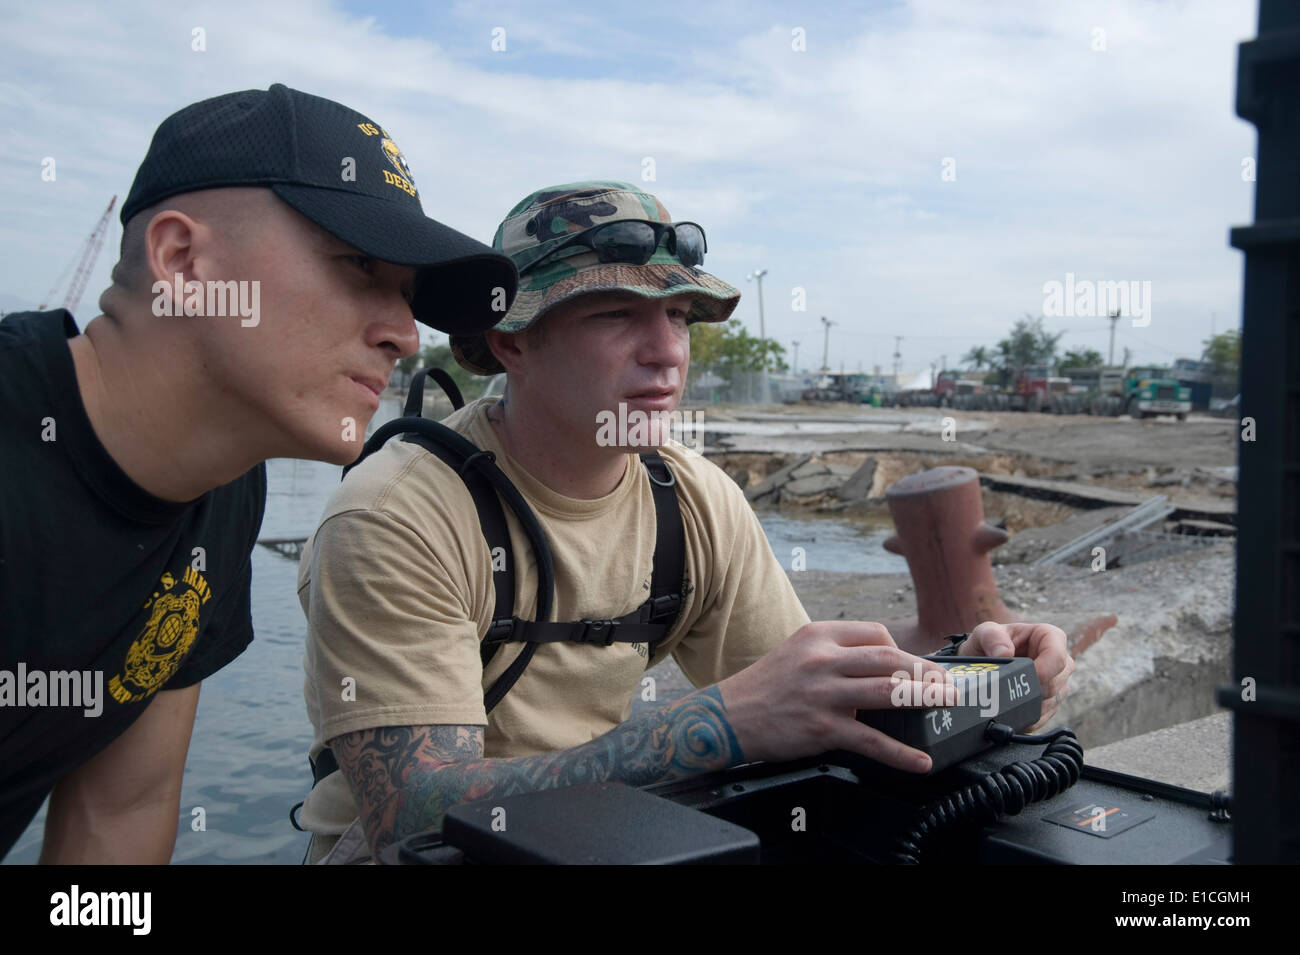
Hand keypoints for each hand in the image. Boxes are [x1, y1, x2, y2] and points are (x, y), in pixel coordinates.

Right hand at [719, 621, 958, 773]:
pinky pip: (871, 741)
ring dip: (925, 699)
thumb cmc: (766, 686)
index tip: (919, 666)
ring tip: (947, 705)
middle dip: (927, 672)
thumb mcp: (798, 652)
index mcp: (819, 636)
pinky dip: (901, 754)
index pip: (876, 634)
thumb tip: (882, 663)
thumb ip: (836, 653)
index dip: (904, 651)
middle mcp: (822, 660)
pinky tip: (919, 761)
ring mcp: (823, 694)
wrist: (728, 717)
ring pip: (887, 692)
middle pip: (890, 658)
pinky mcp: (822, 728)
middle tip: (950, 684)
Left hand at [957, 621, 1074, 730]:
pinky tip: (1013, 712)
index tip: (1031, 676)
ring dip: (1031, 704)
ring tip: (1008, 698)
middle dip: (1034, 688)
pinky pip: (1046, 715)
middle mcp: (1058, 661)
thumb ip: (992, 637)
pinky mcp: (1050, 702)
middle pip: (1057, 682)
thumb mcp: (985, 632)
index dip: (1046, 668)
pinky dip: (1030, 717)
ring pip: (1053, 700)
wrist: (983, 662)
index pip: (1058, 655)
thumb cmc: (989, 642)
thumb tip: (1004, 654)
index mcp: (1049, 637)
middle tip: (1010, 689)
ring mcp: (1057, 683)